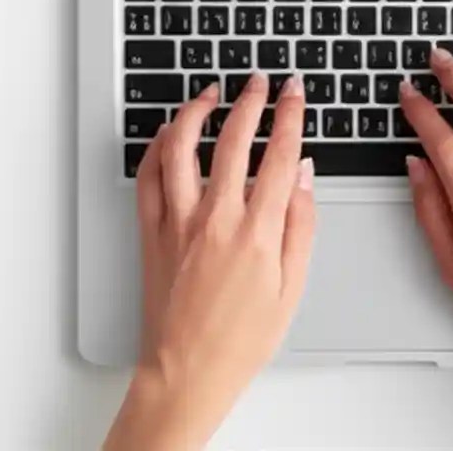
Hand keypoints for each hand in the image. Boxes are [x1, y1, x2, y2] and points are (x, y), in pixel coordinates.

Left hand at [105, 72, 315, 450]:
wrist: (188, 370)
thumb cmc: (242, 338)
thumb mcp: (293, 286)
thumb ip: (301, 224)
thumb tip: (303, 176)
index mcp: (257, 231)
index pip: (278, 154)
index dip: (290, 115)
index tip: (295, 92)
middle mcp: (215, 218)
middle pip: (232, 139)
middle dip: (251, 100)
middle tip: (261, 81)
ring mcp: (177, 222)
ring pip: (182, 147)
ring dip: (197, 111)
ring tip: (212, 93)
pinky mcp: (151, 232)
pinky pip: (149, 175)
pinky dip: (158, 146)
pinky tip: (169, 132)